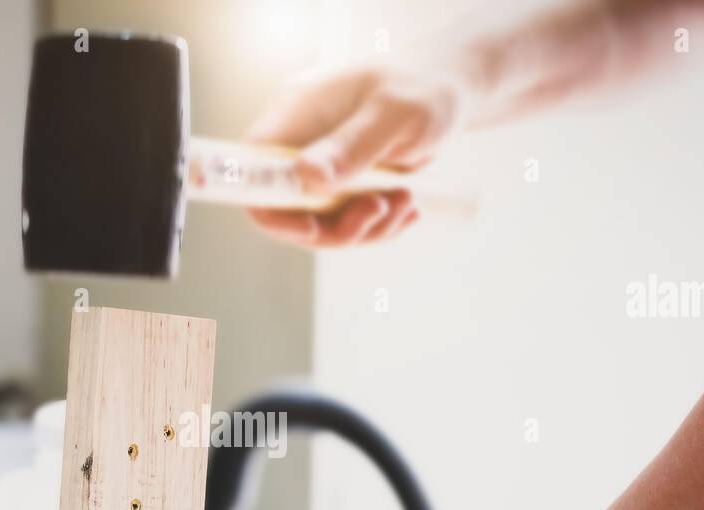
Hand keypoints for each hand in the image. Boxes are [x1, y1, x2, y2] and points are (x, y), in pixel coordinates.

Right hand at [244, 66, 460, 247]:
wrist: (451, 91)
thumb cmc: (424, 88)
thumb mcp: (395, 113)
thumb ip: (352, 145)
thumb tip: (307, 177)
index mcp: (295, 112)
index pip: (252, 167)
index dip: (268, 206)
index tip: (312, 227)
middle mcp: (300, 143)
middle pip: (286, 209)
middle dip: (333, 227)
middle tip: (379, 210)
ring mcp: (321, 167)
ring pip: (321, 224)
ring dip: (365, 228)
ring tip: (405, 202)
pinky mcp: (343, 186)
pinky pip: (347, 223)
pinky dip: (378, 226)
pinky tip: (407, 207)